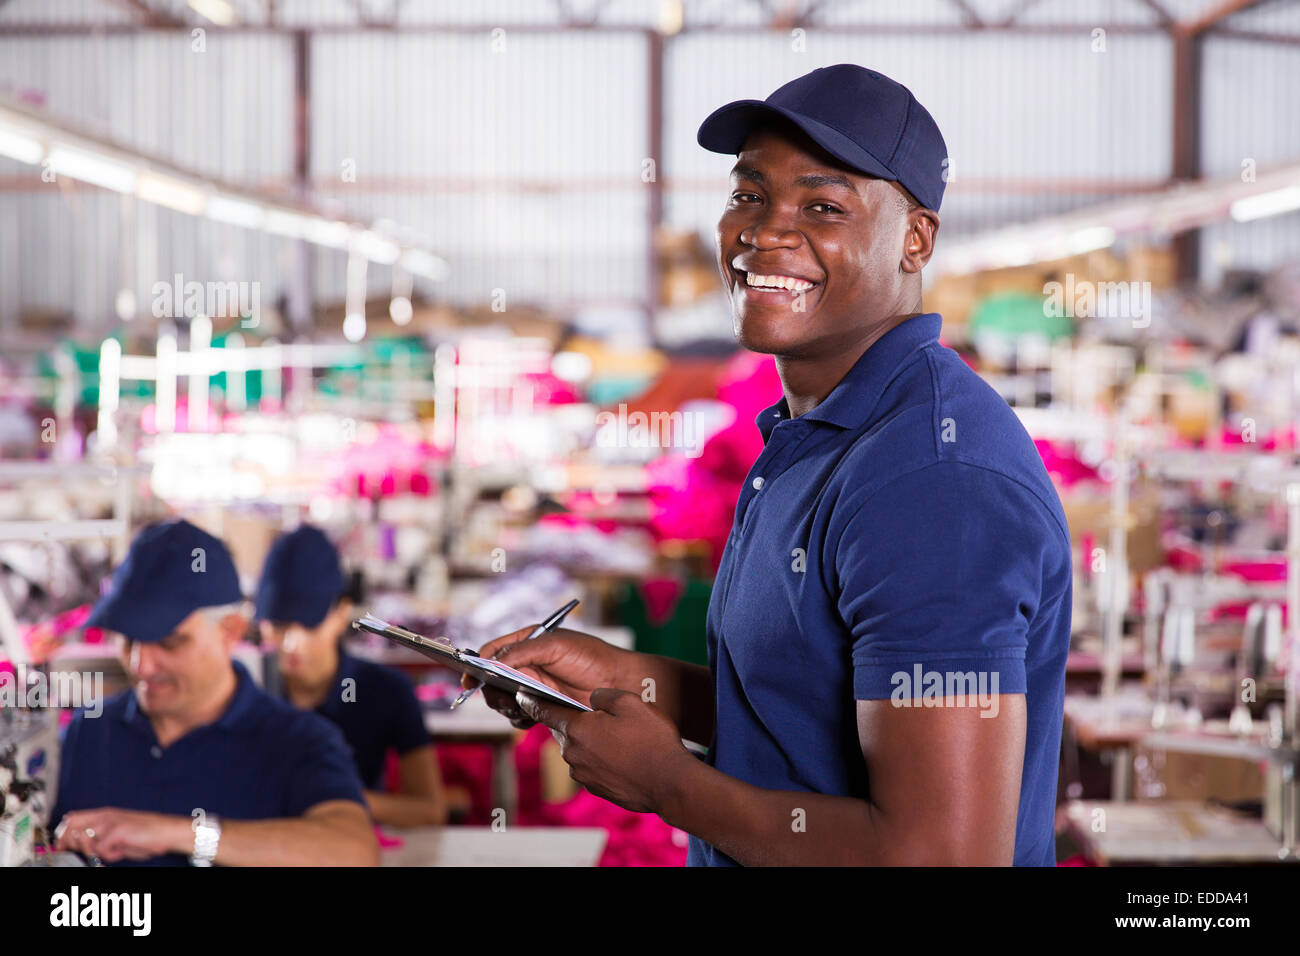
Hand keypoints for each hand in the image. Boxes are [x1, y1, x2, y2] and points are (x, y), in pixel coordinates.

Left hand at [54, 808, 189, 862]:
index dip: (62, 833)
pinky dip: (109, 855)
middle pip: (71, 825)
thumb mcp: (119, 834)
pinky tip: (121, 852)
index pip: (72, 818)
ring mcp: (110, 822)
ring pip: (83, 838)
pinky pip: (101, 849)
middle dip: (69, 842)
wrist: (167, 831)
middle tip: (78, 853)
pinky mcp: (117, 831)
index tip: (61, 846)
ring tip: (109, 852)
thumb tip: (87, 848)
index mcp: (105, 814)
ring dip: (91, 850)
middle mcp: (105, 816)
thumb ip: (102, 837)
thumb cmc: (147, 833)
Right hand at [466, 627, 632, 728]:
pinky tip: (528, 718)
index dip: (478, 664)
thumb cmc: (590, 657)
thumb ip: (522, 651)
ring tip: (519, 706)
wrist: (616, 683)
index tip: (471, 679)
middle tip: (504, 697)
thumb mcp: (555, 645)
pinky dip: (518, 719)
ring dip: (505, 706)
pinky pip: (518, 716)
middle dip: (492, 689)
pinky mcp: (542, 706)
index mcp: (528, 642)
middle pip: (493, 679)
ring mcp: (533, 686)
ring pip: (503, 699)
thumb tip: (494, 661)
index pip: (493, 651)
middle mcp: (527, 664)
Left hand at [516, 687, 693, 813]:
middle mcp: (573, 753)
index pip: (544, 710)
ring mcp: (583, 774)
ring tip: (619, 738)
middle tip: (599, 716)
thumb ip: (602, 694)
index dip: (532, 700)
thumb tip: (591, 698)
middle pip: (564, 730)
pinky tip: (623, 757)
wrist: (669, 783)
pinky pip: (591, 767)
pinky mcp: (595, 788)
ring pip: (578, 749)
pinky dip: (600, 760)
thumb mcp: (630, 702)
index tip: (521, 694)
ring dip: (590, 742)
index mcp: (577, 729)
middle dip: (576, 722)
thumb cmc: (651, 739)